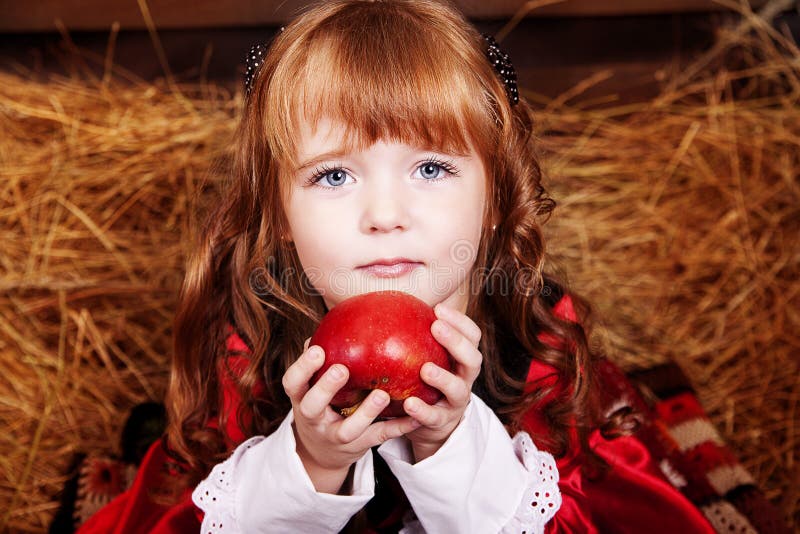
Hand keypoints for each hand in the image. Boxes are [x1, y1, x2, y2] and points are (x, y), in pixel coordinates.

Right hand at [282, 338, 420, 492]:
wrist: (322, 452)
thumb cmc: (321, 405)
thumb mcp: (312, 387)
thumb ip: (321, 361)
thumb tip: (332, 323)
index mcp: (302, 398)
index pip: (292, 383)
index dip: (302, 368)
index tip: (317, 350)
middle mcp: (314, 419)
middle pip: (313, 406)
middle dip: (326, 388)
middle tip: (342, 369)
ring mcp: (335, 436)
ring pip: (348, 429)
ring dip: (366, 412)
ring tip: (382, 394)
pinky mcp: (357, 447)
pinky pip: (379, 437)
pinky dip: (398, 426)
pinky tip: (415, 414)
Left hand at [402, 303, 482, 461]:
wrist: (430, 425)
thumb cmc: (425, 383)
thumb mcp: (426, 359)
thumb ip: (415, 338)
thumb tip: (383, 303)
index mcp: (461, 359)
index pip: (472, 336)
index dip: (460, 321)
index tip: (439, 309)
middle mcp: (464, 379)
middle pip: (472, 359)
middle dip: (456, 342)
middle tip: (436, 327)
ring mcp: (455, 402)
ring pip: (458, 389)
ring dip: (443, 378)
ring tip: (425, 370)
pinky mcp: (442, 422)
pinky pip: (434, 417)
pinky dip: (423, 411)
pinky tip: (409, 403)